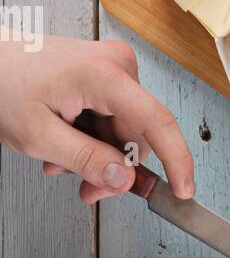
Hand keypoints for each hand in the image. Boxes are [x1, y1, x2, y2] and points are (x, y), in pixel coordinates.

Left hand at [0, 36, 194, 203]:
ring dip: (98, 155)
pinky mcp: (105, 74)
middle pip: (138, 135)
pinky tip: (66, 145)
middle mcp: (117, 66)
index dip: (176, 161)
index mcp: (104, 74)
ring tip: (61, 163)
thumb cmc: (1, 83)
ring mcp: (113, 68)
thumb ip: (86, 159)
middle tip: (87, 190)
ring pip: (125, 132)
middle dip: (114, 168)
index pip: (157, 122)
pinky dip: (92, 139)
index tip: (183, 191)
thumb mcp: (38, 135)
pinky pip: (113, 119)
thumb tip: (125, 179)